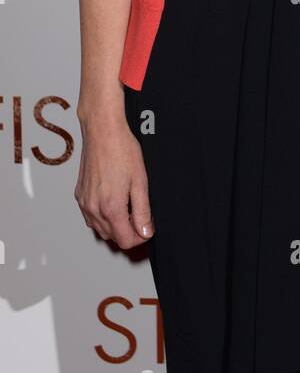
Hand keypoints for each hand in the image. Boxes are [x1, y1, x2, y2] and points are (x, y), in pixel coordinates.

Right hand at [74, 108, 153, 249]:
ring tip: (128, 206)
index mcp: (111, 207)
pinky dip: (102, 216)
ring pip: (100, 229)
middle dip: (128, 231)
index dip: (140, 237)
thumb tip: (146, 231)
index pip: (125, 240)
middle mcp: (93, 208)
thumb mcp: (141, 181)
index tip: (148, 227)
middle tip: (140, 214)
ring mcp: (84, 203)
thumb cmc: (122, 150)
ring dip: (115, 225)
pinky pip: (90, 217)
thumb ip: (143, 210)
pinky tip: (113, 201)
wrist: (102, 132)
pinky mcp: (79, 195)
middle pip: (112, 237)